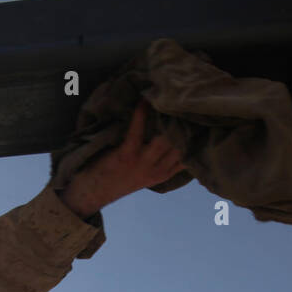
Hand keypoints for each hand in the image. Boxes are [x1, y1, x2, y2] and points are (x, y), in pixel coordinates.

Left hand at [58, 100, 185, 218]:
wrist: (92, 193)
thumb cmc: (117, 178)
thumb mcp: (144, 173)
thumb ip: (160, 159)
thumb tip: (172, 135)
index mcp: (163, 174)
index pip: (189, 155)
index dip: (196, 136)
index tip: (200, 118)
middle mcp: (157, 171)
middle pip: (181, 145)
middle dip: (185, 124)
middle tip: (185, 101)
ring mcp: (143, 164)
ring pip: (165, 139)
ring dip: (166, 118)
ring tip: (167, 98)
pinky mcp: (127, 156)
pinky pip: (138, 130)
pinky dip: (141, 113)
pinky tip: (144, 100)